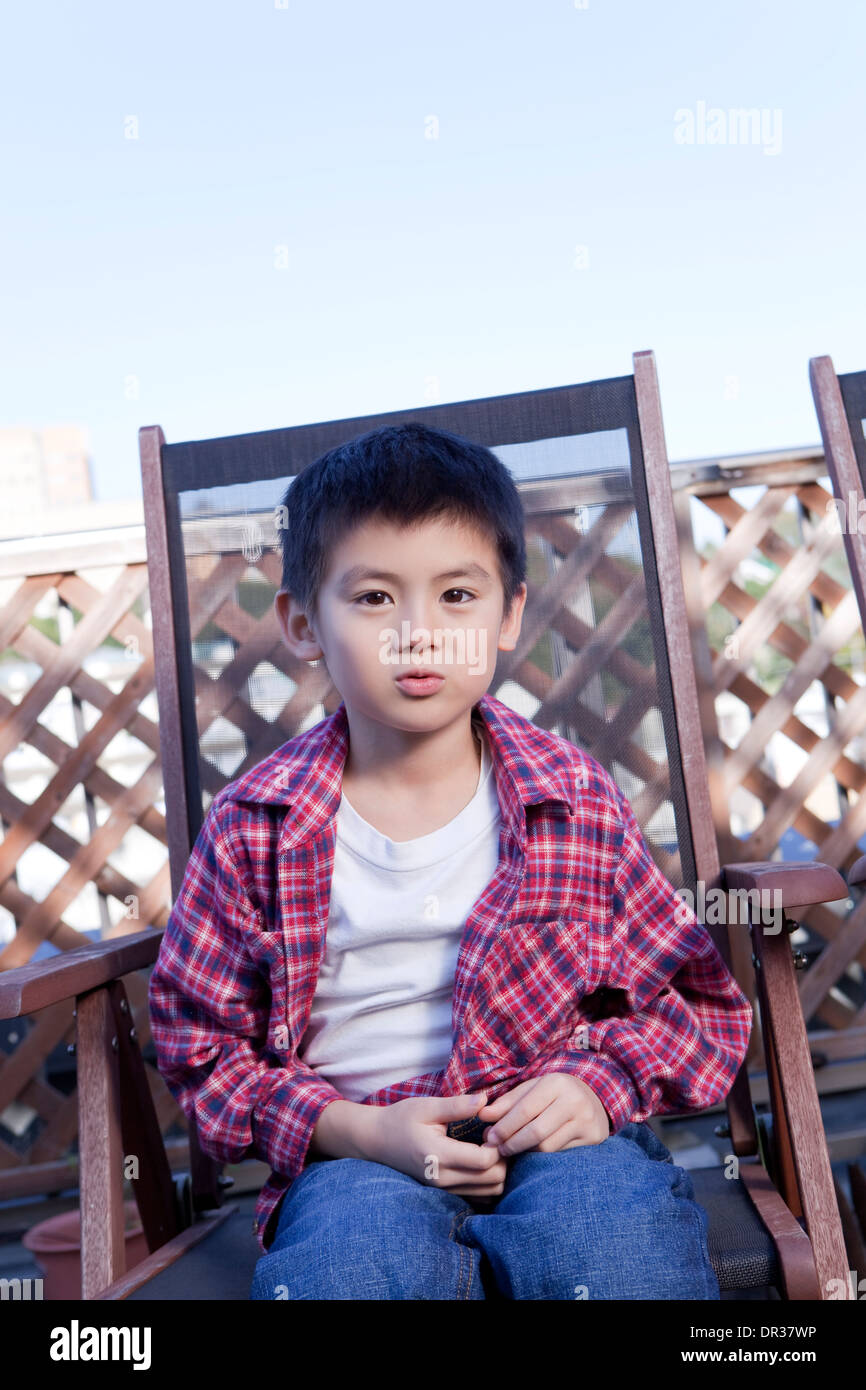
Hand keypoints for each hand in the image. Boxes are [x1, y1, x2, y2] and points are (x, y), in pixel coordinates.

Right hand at [359, 1092, 509, 1198]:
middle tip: (494, 1138)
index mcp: (439, 1156)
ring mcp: (444, 1191)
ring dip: (498, 1171)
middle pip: (493, 1180)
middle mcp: (443, 1180)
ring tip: (488, 1149)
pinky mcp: (445, 1194)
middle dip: (503, 1159)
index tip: (491, 1128)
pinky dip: (488, 1181)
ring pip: (490, 1192)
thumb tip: (485, 1101)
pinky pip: (479, 1197)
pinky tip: (480, 1162)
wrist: (376, 1141)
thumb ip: (457, 1105)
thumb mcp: (426, 1106)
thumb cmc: (401, 1119)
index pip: (485, 1160)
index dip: (498, 1144)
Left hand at [475, 1073, 610, 1155]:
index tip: (489, 1137)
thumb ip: (507, 1103)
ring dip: (524, 1152)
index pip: (525, 1110)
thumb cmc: (554, 1093)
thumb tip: (482, 1116)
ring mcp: (586, 1121)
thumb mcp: (532, 1089)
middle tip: (497, 1150)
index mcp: (556, 1083)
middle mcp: (574, 1101)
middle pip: (535, 1132)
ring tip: (511, 1151)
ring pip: (547, 1147)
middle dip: (512, 1143)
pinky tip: (531, 1154)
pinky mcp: (593, 1138)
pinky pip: (560, 1154)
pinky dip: (541, 1156)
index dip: (504, 1127)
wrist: (594, 1097)